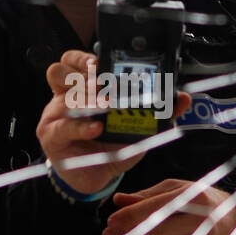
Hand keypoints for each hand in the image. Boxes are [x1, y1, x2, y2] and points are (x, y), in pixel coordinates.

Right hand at [37, 51, 190, 196]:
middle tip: (105, 82)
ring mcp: (55, 116)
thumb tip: (183, 98)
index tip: (100, 61)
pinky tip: (96, 128)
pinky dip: (81, 127)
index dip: (83, 57)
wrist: (94, 177)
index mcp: (82, 88)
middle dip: (85, 75)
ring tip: (105, 105)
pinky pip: (62, 128)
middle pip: (60, 71)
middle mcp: (65, 97)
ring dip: (85, 98)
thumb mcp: (137, 127)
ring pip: (62, 97)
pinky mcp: (52, 137)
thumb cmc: (110, 146)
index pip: (73, 61)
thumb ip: (158, 112)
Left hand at [102, 177, 235, 234]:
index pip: (157, 210)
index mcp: (196, 199)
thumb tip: (118, 200)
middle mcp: (202, 223)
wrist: (235, 221)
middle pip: (157, 233)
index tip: (111, 220)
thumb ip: (148, 196)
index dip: (131, 216)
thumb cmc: (202, 201)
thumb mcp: (179, 190)